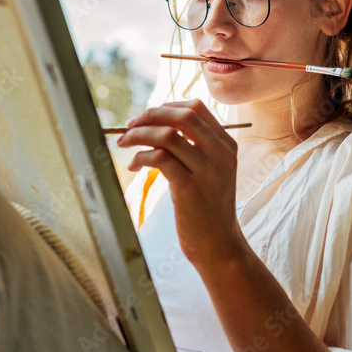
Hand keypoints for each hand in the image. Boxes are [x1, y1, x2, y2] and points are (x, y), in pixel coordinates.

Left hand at [116, 100, 246, 269]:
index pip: (195, 108)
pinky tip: (134, 166)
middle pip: (182, 115)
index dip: (166, 107)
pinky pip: (159, 158)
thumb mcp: (209, 171)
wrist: (218, 245)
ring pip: (168, 135)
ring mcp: (207, 171)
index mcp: (226, 145)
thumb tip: (156, 126)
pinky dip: (140, 157)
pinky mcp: (189, 189)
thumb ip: (193, 147)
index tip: (147, 117)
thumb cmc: (207, 208)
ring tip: (125, 144)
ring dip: (139, 134)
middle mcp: (220, 154)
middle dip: (150, 115)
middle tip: (130, 126)